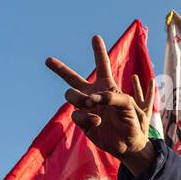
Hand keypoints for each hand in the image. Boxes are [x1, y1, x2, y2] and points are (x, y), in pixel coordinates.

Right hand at [47, 35, 156, 171]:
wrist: (129, 142)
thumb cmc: (132, 120)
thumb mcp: (127, 103)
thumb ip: (111, 96)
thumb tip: (90, 100)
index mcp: (107, 85)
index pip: (102, 64)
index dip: (98, 51)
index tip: (96, 37)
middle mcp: (93, 94)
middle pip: (72, 78)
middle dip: (60, 69)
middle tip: (48, 59)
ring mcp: (86, 108)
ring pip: (70, 95)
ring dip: (78, 98)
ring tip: (90, 103)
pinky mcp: (83, 121)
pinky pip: (76, 114)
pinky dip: (86, 117)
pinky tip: (97, 121)